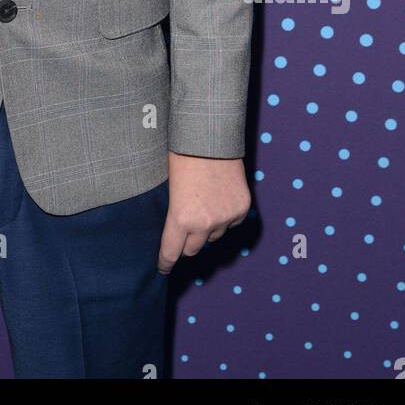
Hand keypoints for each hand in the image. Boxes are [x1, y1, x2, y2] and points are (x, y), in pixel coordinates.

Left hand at [158, 153, 249, 274]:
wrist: (211, 136)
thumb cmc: (182, 154)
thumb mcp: (169, 186)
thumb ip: (174, 211)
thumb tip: (175, 230)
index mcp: (181, 218)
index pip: (171, 252)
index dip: (165, 262)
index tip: (163, 268)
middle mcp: (205, 223)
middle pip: (193, 249)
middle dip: (186, 242)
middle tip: (183, 230)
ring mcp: (226, 217)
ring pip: (214, 237)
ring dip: (207, 228)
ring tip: (202, 205)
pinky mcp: (242, 209)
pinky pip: (232, 223)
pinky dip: (225, 216)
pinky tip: (219, 198)